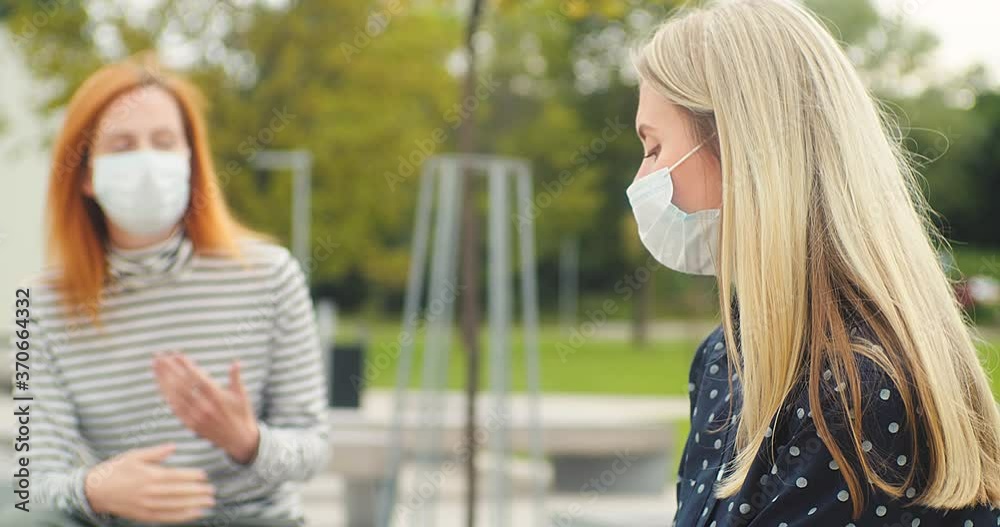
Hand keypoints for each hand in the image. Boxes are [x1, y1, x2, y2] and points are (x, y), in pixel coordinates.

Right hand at [84, 443, 214, 521]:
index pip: (175, 476)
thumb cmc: (116, 469)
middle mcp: (149, 491)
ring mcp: (146, 505)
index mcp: (148, 475)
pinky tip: (195, 514)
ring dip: (193, 505)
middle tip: (212, 492)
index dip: (191, 476)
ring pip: (175, 506)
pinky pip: (166, 517)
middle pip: (178, 492)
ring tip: (209, 504)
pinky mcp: (143, 516)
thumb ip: (156, 453)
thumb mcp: (134, 456)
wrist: (94, 490)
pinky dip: (182, 517)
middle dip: (197, 492)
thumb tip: (173, 446)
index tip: (205, 476)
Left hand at [152, 351, 260, 463]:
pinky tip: (159, 384)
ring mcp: (195, 417)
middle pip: (181, 384)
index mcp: (217, 397)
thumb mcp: (241, 395)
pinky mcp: (190, 424)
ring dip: (163, 379)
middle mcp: (204, 406)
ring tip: (155, 365)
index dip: (185, 365)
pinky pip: (174, 408)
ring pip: (174, 395)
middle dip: (169, 369)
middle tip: (160, 355)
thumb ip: (236, 378)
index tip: (176, 354)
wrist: (239, 440)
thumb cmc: (241, 414)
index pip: (197, 378)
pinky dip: (166, 395)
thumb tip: (236, 362)